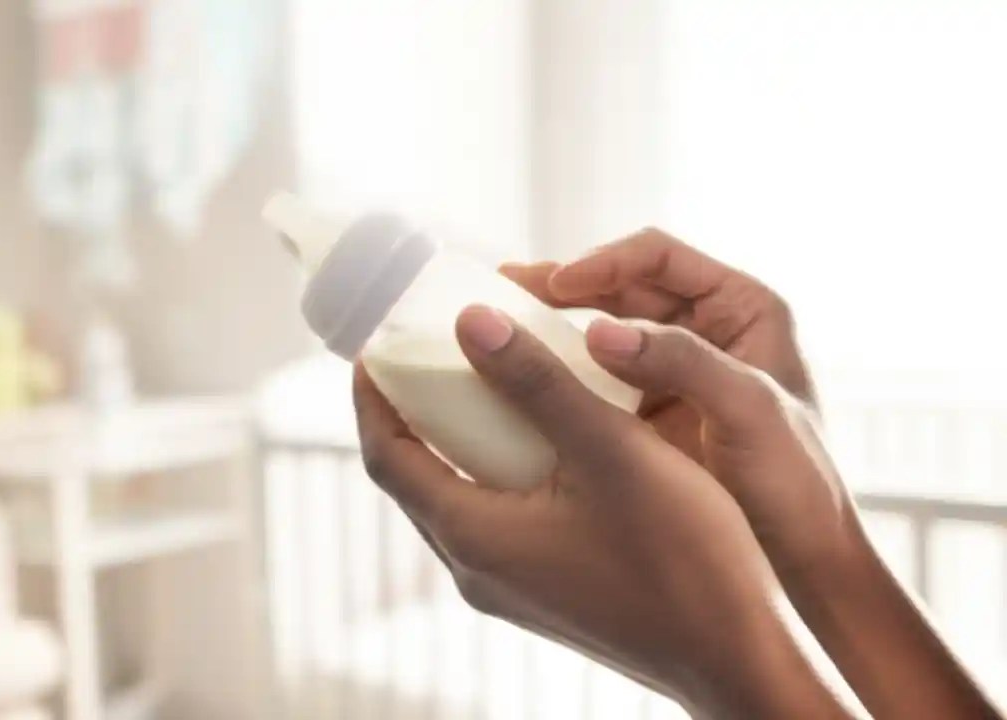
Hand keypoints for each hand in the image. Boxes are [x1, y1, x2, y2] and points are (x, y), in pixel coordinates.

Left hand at [353, 306, 847, 718]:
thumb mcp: (609, 452)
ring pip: (456, 498)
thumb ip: (537, 384)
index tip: (377, 344)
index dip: (371, 396)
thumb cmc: (684, 558)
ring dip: (454, 440)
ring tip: (477, 380)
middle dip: (409, 411)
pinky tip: (536, 438)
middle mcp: (475, 570)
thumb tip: (468, 320)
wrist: (742, 660)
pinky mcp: (544, 593)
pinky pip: (494, 518)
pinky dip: (494, 470)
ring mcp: (509, 588)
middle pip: (413, 477)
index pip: (385, 456)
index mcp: (473, 536)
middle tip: (426, 350)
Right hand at [502, 229, 847, 573]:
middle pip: (620, 287)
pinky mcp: (650, 412)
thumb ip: (680, 363)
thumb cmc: (798, 486)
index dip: (603, 263)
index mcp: (743, 308)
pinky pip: (596, 376)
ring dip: (552, 323)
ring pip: (602, 327)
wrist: (804, 565)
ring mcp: (674, 371)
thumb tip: (599, 331)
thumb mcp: (747, 413)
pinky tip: (524, 375)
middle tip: (503, 292)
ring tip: (499, 321)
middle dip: (561, 286)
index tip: (555, 287)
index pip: (659, 258)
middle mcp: (706, 329)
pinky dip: (560, 370)